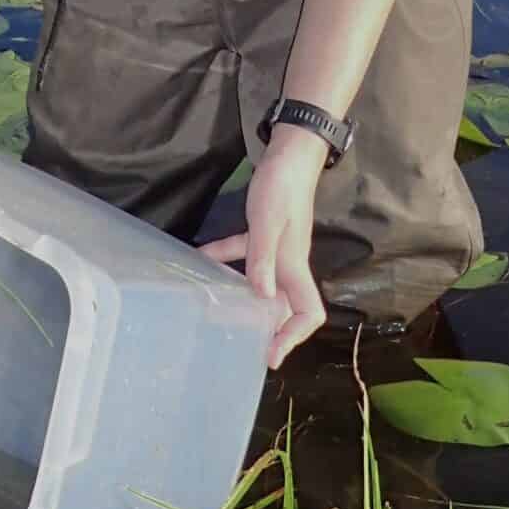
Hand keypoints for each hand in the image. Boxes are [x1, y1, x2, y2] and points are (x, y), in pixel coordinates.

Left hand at [203, 130, 329, 367]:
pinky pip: (244, 254)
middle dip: (270, 329)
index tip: (270, 354)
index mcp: (294, 266)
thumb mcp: (268, 221)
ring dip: (245, 299)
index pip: (308, 312)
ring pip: (263, 285)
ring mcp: (277, 248)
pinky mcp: (263, 232)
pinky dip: (224, 258)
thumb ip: (262, 257)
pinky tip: (199, 256)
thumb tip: (261, 295)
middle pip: (286, 307)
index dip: (294, 337)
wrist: (290, 154)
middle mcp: (288, 264)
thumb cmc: (282, 188)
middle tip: (243, 346)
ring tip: (220, 312)